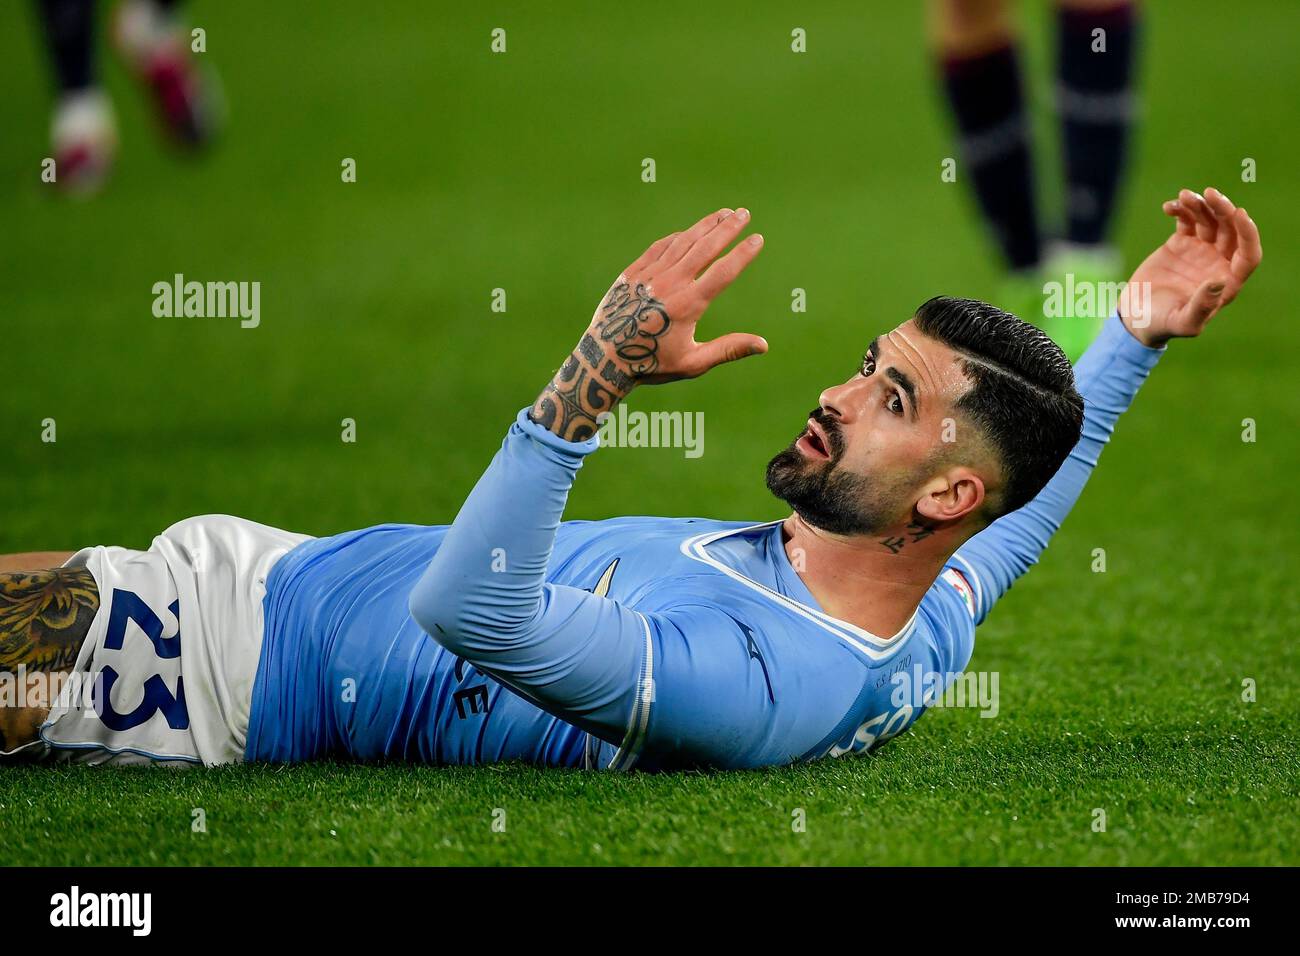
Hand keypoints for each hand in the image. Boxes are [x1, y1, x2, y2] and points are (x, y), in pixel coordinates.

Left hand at [531, 207, 766, 439]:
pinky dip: (677, 237)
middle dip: (727, 228)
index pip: (723, 272)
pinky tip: (689, 232)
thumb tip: (764, 345)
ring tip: (723, 214)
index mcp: (688, 305)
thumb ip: (728, 350)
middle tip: (744, 214)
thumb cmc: (651, 364)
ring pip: (682, 242)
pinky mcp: (632, 273)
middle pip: (705, 248)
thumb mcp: (692, 363)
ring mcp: (649, 275)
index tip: (757, 239)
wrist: (604, 358)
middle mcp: (670, 284)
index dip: (743, 253)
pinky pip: (659, 247)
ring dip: (705, 226)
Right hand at [1121, 187, 1261, 347]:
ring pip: (1209, 220)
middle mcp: (1218, 263)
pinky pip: (1187, 220)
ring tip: (1184, 196)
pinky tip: (1169, 207)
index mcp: (1227, 283)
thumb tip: (1220, 281)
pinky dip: (1181, 210)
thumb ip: (1202, 307)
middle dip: (1223, 210)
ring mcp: (1200, 251)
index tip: (1239, 214)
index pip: (1248, 254)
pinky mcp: (1181, 243)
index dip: (1248, 233)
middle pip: (1231, 230)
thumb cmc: (1162, 325)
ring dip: (1200, 205)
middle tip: (1210, 194)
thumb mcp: (1182, 322)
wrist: (1135, 317)